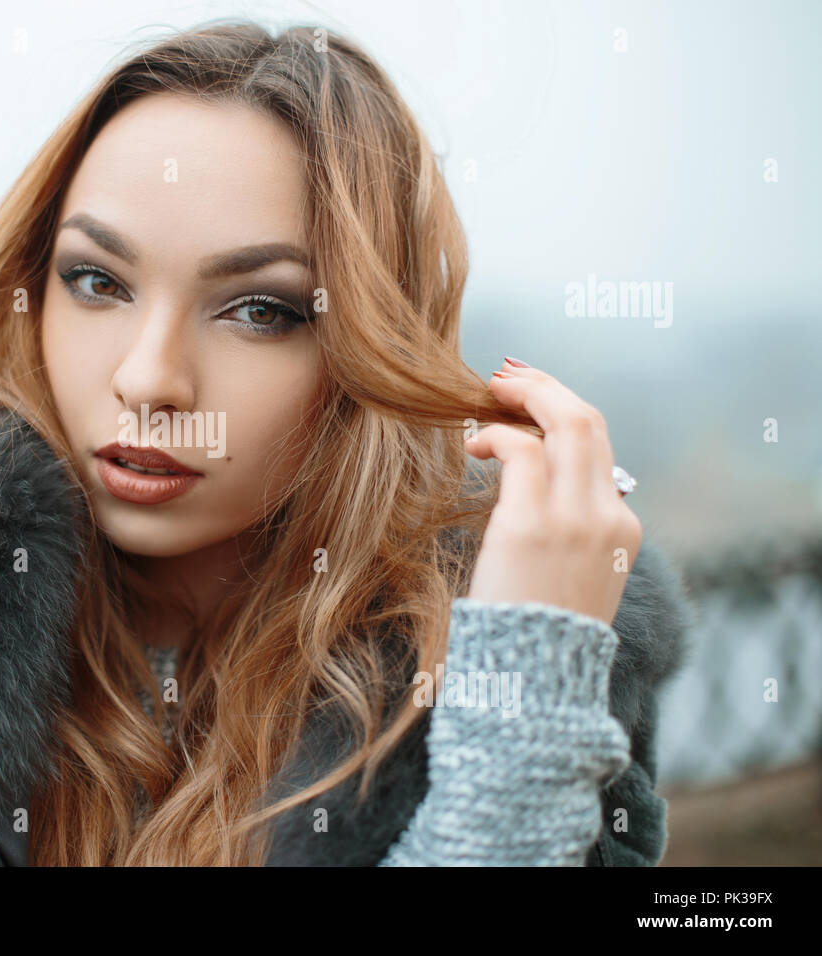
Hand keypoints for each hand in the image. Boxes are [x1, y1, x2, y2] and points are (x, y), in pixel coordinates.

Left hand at [461, 358, 641, 627]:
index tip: (530, 402)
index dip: (562, 416)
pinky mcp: (532, 524)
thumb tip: (535, 502)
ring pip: (566, 421)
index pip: (598, 452)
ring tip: (488, 392)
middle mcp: (608, 516)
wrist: (536, 683)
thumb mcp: (571, 583)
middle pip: (590, 422)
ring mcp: (575, 518)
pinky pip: (522, 448)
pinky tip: (474, 444)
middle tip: (508, 375)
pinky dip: (497, 433)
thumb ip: (568, 537)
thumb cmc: (539, 637)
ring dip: (525, 394)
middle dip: (547, 388)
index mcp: (622, 530)